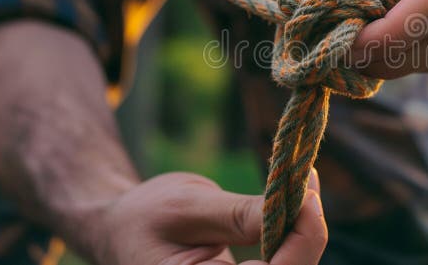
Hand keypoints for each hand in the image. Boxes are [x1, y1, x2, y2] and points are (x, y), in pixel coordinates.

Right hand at [91, 170, 325, 264]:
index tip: (308, 197)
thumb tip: (299, 209)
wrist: (119, 230)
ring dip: (302, 233)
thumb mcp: (188, 207)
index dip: (302, 241)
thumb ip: (240, 215)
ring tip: (301, 188)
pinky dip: (293, 237)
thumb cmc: (144, 216)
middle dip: (306, 234)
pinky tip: (296, 204)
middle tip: (307, 185)